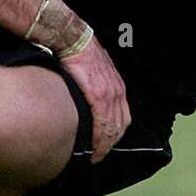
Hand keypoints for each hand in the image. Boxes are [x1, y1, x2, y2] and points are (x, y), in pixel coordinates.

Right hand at [60, 37, 130, 162]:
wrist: (74, 39)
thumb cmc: (80, 53)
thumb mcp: (97, 70)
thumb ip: (98, 85)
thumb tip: (89, 97)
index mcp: (117, 87)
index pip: (122, 117)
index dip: (115, 134)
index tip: (105, 146)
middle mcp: (117, 92)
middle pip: (119, 126)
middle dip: (110, 144)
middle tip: (99, 156)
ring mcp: (110, 94)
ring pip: (112, 128)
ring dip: (104, 145)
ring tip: (94, 156)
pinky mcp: (98, 95)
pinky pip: (102, 122)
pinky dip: (98, 138)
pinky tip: (92, 147)